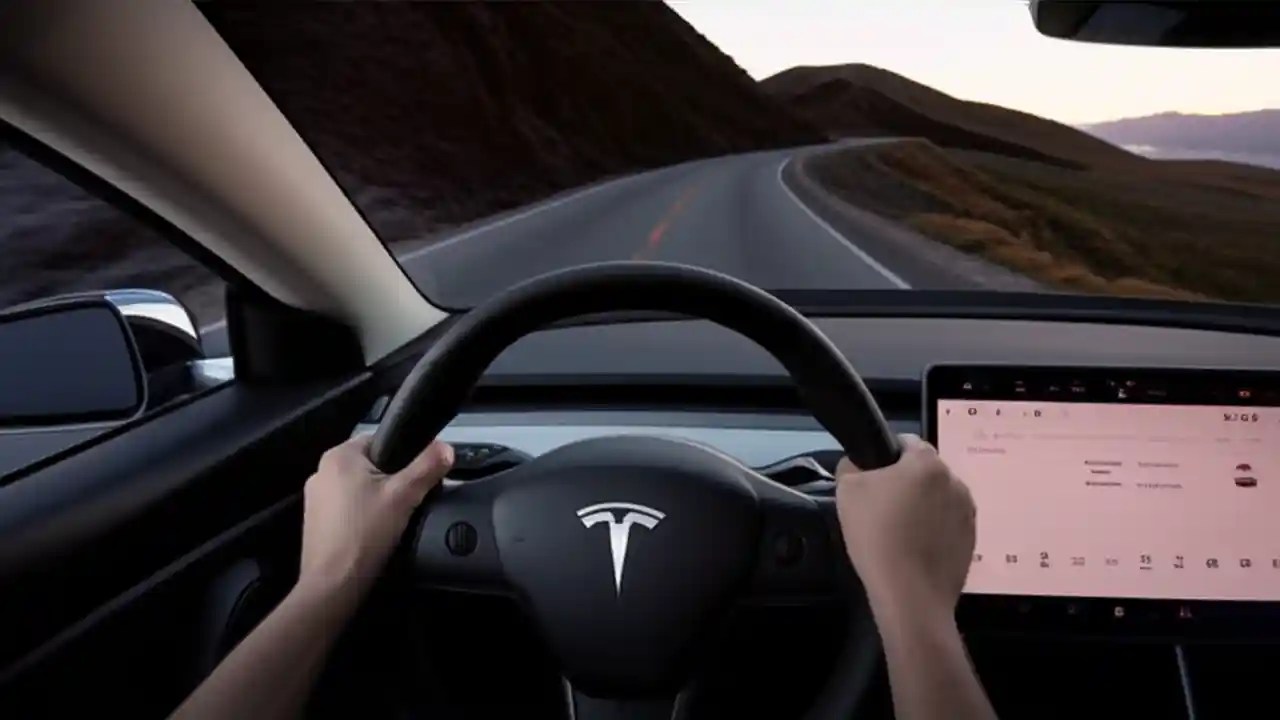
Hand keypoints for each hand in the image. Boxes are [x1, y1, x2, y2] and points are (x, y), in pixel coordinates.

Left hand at [297, 435, 452, 602]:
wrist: (334, 584)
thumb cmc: (366, 533)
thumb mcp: (405, 496)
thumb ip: (427, 467)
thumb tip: (446, 447)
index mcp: (338, 456)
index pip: (380, 441)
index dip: (404, 455)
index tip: (418, 476)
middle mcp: (320, 471)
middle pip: (370, 465)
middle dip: (391, 480)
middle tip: (410, 500)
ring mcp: (314, 498)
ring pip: (358, 488)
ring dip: (376, 498)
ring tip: (393, 518)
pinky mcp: (314, 521)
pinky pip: (346, 507)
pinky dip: (361, 515)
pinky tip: (373, 532)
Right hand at [835, 434, 975, 613]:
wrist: (911, 595)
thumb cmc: (878, 537)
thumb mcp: (847, 491)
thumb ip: (852, 465)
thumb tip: (859, 464)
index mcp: (928, 463)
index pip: (906, 442)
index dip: (885, 458)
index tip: (871, 481)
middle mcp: (956, 481)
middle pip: (924, 472)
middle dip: (905, 483)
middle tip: (880, 509)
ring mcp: (968, 512)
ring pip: (938, 498)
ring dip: (922, 507)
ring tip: (899, 533)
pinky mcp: (972, 540)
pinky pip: (948, 524)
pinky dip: (934, 530)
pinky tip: (915, 550)